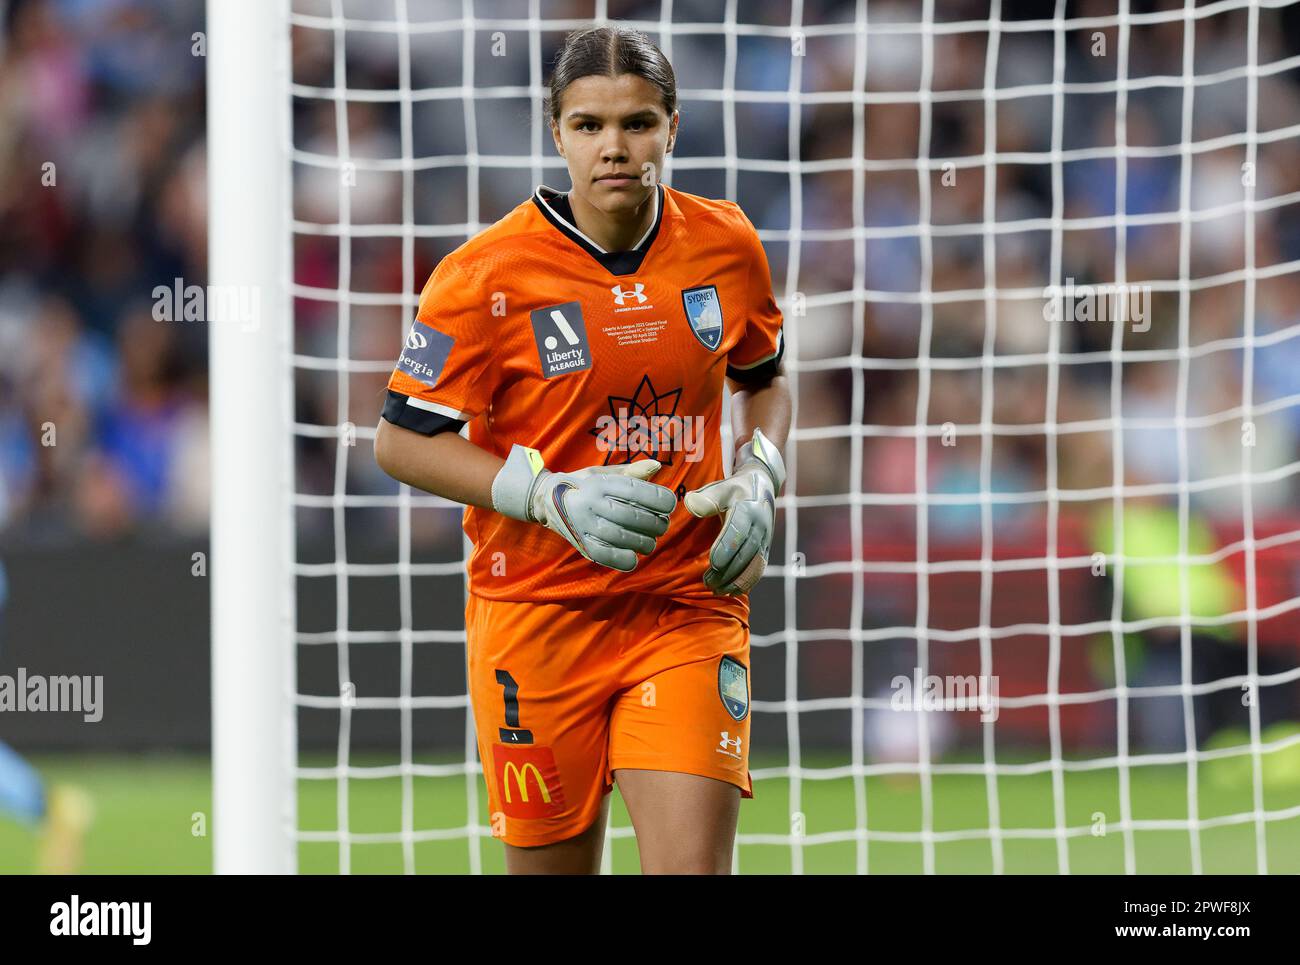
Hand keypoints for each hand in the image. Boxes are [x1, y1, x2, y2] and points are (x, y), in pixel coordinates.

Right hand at [492, 445, 676, 571]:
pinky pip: (606, 555)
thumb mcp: (604, 473)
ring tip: (650, 542)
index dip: (660, 500)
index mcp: (600, 482)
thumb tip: (656, 466)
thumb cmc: (585, 485)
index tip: (670, 505)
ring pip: (623, 537)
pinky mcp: (580, 543)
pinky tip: (634, 557)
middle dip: (656, 524)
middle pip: (633, 517)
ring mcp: (584, 524)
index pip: (637, 491)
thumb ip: (631, 472)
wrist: (546, 500)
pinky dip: (624, 559)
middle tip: (662, 526)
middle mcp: (591, 502)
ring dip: (644, 543)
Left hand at [684, 428, 785, 595]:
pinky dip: (747, 582)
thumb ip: (707, 497)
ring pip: (753, 565)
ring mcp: (765, 539)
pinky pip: (759, 569)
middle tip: (708, 583)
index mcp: (748, 510)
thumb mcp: (723, 487)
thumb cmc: (736, 489)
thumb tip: (690, 504)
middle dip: (727, 571)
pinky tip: (732, 591)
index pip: (738, 532)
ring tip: (717, 590)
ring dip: (736, 580)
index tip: (713, 563)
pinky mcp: (766, 548)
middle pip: (745, 553)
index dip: (726, 548)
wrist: (763, 487)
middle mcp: (760, 527)